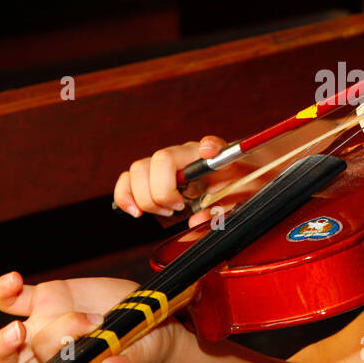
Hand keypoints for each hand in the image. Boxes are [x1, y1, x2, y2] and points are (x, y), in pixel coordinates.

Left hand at [0, 272, 178, 362]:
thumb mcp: (138, 360)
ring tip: (11, 290)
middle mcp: (48, 351)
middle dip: (2, 347)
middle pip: (5, 360)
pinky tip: (14, 279)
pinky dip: (7, 288)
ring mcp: (43, 324)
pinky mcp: (46, 299)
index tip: (39, 348)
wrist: (150, 322)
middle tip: (17, 332)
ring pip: (0, 332)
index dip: (37, 362)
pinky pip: (14, 298)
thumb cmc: (143, 349)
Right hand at [113, 135, 231, 227]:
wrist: (231, 185)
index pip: (210, 143)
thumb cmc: (235, 189)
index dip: (209, 146)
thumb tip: (196, 219)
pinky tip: (136, 211)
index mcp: (212, 158)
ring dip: (146, 197)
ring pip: (138, 168)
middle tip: (179, 207)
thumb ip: (223, 211)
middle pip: (160, 159)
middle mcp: (185, 155)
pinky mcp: (150, 176)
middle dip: (163, 191)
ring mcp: (165, 164)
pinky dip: (125, 196)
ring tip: (164, 211)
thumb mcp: (238, 203)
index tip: (208, 153)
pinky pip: (127, 179)